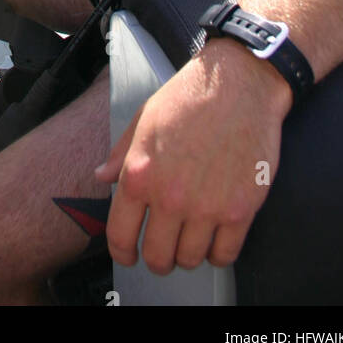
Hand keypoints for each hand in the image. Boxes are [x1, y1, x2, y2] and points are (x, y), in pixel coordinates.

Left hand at [97, 39, 288, 274]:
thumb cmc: (190, 95)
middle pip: (158, 257)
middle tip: (164, 249)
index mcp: (139, 173)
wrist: (239, 82)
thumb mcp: (144, 118)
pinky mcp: (241, 209)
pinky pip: (225, 254)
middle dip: (158, 258)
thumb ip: (121, 154)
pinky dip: (218, 253)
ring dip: (189, 254)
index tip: (129, 255)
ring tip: (191, 239)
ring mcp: (206, 206)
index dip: (122, 253)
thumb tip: (102, 177)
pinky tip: (216, 238)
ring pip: (191, 260)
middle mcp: (170, 196)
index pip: (120, 235)